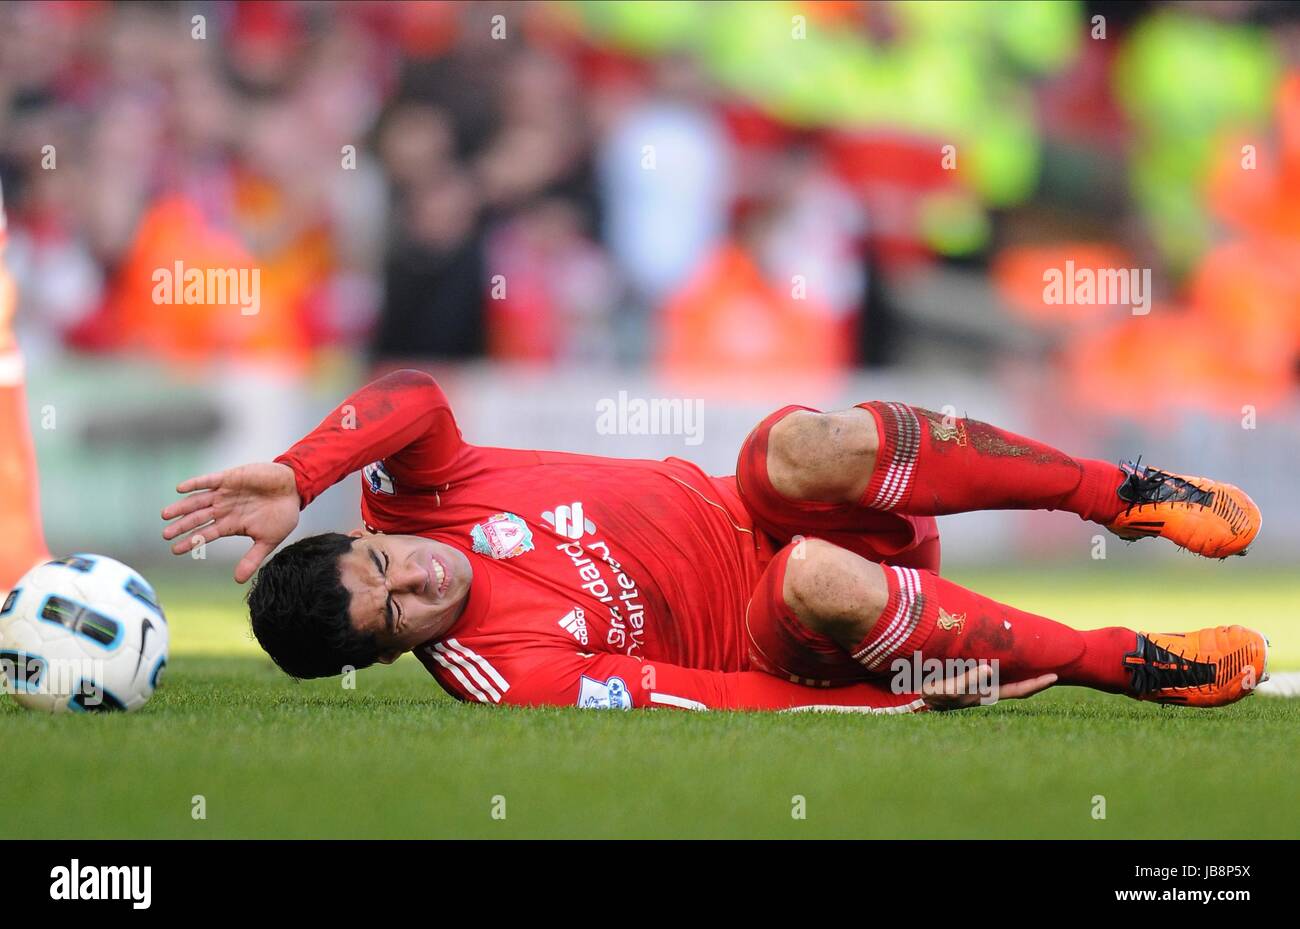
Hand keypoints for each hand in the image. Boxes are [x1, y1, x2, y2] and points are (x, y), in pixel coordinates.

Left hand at [162, 462, 300, 582]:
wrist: (295, 489)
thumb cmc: (283, 513)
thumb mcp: (268, 540)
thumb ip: (252, 558)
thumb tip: (238, 580)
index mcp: (231, 524)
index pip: (206, 534)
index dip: (191, 541)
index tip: (175, 550)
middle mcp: (224, 509)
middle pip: (197, 518)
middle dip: (181, 526)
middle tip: (165, 534)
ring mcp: (225, 493)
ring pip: (198, 501)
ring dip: (182, 507)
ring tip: (166, 515)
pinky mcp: (230, 478)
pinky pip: (208, 481)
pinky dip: (195, 484)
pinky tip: (181, 489)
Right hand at [920, 666, 1057, 711]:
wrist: (914, 699)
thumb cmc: (931, 695)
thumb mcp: (948, 689)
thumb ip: (968, 680)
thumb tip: (989, 668)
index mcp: (985, 695)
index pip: (1017, 691)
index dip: (1036, 685)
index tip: (1055, 677)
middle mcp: (986, 691)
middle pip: (1016, 685)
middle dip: (1034, 678)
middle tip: (1054, 669)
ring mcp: (978, 687)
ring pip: (1005, 678)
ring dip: (1019, 671)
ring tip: (1033, 659)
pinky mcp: (969, 679)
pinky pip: (990, 671)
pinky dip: (1000, 665)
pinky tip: (1001, 657)